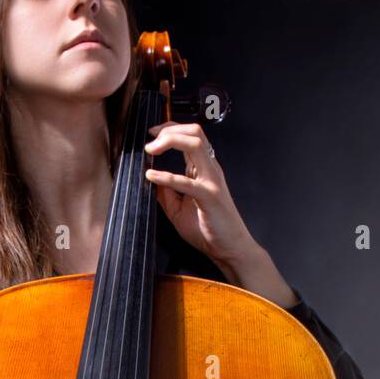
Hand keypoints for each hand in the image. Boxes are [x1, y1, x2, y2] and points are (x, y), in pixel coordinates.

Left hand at [143, 122, 296, 306]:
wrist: (229, 249)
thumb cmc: (208, 230)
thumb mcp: (179, 209)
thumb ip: (166, 194)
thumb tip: (150, 181)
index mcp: (205, 170)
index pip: (190, 136)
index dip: (170, 129)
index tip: (152, 133)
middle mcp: (210, 170)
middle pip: (194, 132)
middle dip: (169, 129)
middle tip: (149, 141)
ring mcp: (212, 181)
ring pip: (195, 144)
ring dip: (170, 141)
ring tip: (151, 150)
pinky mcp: (210, 197)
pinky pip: (187, 181)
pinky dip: (167, 175)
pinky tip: (151, 175)